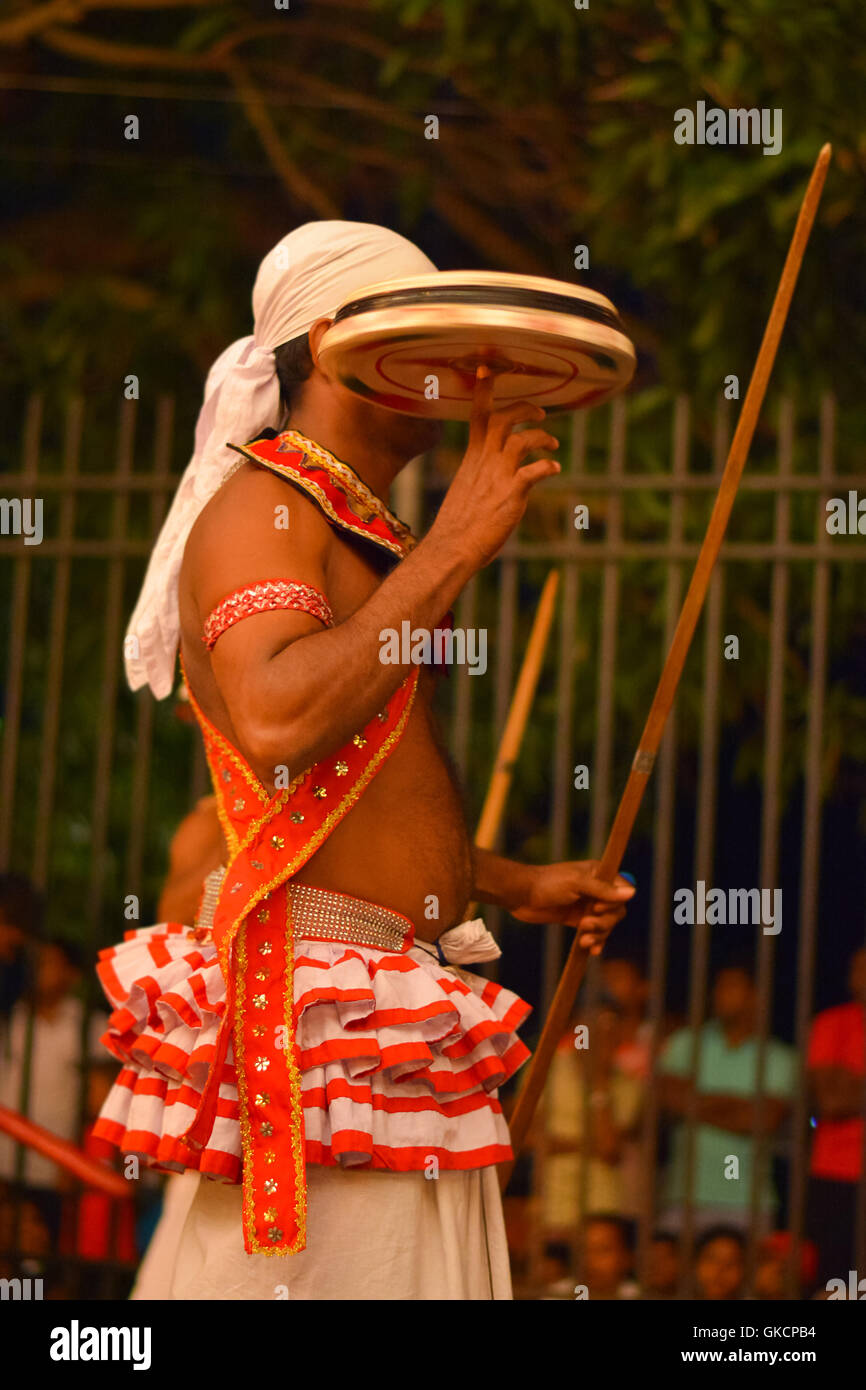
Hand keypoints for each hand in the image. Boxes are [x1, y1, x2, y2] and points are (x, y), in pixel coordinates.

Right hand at [429, 367, 560, 569]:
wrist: (452, 548)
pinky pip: (535, 471)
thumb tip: (491, 483)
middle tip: (542, 413)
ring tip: (554, 445)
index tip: (488, 369)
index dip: (483, 390)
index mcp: (472, 459)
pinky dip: (549, 466)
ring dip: (542, 437)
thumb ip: (480, 478)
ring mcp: (498, 477)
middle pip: (504, 419)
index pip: (476, 415)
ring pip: (523, 440)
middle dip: (524, 409)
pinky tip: (555, 469)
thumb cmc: (457, 527)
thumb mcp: (466, 492)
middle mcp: (484, 462)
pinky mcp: (512, 494)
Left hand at [510, 860, 635, 954]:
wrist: (522, 896)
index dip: (614, 902)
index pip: (622, 889)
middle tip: (585, 924)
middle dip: (604, 922)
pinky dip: (595, 942)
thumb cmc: (548, 883)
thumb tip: (632, 893)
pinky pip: (595, 933)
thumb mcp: (576, 883)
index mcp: (599, 873)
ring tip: (584, 939)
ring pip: (606, 924)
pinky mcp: (578, 920)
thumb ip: (602, 889)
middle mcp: (597, 890)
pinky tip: (591, 950)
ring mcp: (588, 906)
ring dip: (598, 934)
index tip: (597, 907)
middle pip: (616, 911)